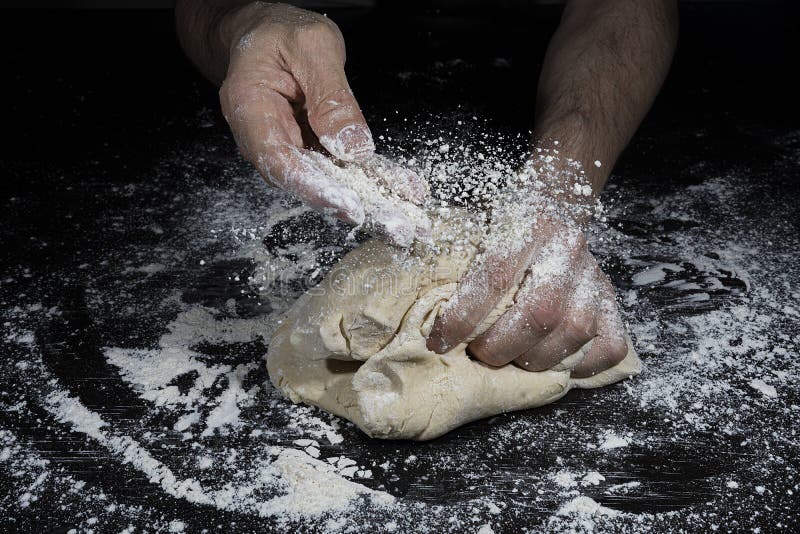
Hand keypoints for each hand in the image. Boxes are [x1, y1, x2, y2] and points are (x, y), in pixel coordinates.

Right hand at [217, 3, 426, 244]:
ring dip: (377, 204)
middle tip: (398, 231)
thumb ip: (331, 97)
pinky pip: (352, 166)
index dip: (316, 190)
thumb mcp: (309, 47)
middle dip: (360, 210)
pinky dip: (381, 178)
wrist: (265, 34)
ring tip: (413, 224)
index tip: (351, 207)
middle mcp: (271, 141)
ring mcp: (296, 147)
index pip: (281, 163)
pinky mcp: (319, 147)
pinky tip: (409, 191)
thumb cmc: (278, 33)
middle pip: (313, 184)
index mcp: (252, 113)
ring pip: (337, 182)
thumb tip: (352, 147)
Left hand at [426, 198, 627, 377]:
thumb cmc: (507, 222)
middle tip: (478, 353)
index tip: (439, 341)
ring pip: (573, 333)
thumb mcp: (477, 221)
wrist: (556, 200)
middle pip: (538, 313)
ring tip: (510, 358)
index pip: (494, 276)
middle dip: (499, 347)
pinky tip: (552, 363)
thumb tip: (420, 296)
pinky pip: (609, 346)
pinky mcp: (613, 300)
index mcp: (529, 224)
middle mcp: (567, 250)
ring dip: (533, 360)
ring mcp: (594, 277)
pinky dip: (581, 366)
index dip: (463, 316)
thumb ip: (453, 256)